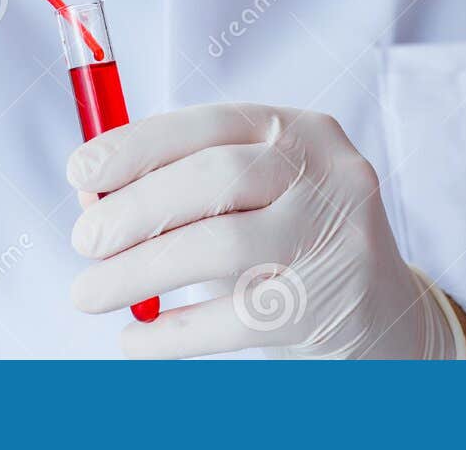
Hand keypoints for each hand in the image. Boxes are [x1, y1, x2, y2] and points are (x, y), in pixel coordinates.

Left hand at [66, 103, 463, 358]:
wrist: (386, 318)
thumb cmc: (290, 243)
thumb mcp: (249, 198)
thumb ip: (179, 184)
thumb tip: (89, 193)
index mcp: (300, 130)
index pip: (209, 124)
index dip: (137, 145)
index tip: (79, 173)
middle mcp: (327, 174)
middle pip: (214, 179)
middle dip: (133, 210)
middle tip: (82, 242)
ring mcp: (335, 240)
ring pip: (220, 247)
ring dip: (139, 271)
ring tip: (89, 292)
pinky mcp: (330, 306)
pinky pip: (235, 320)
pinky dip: (173, 334)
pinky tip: (136, 340)